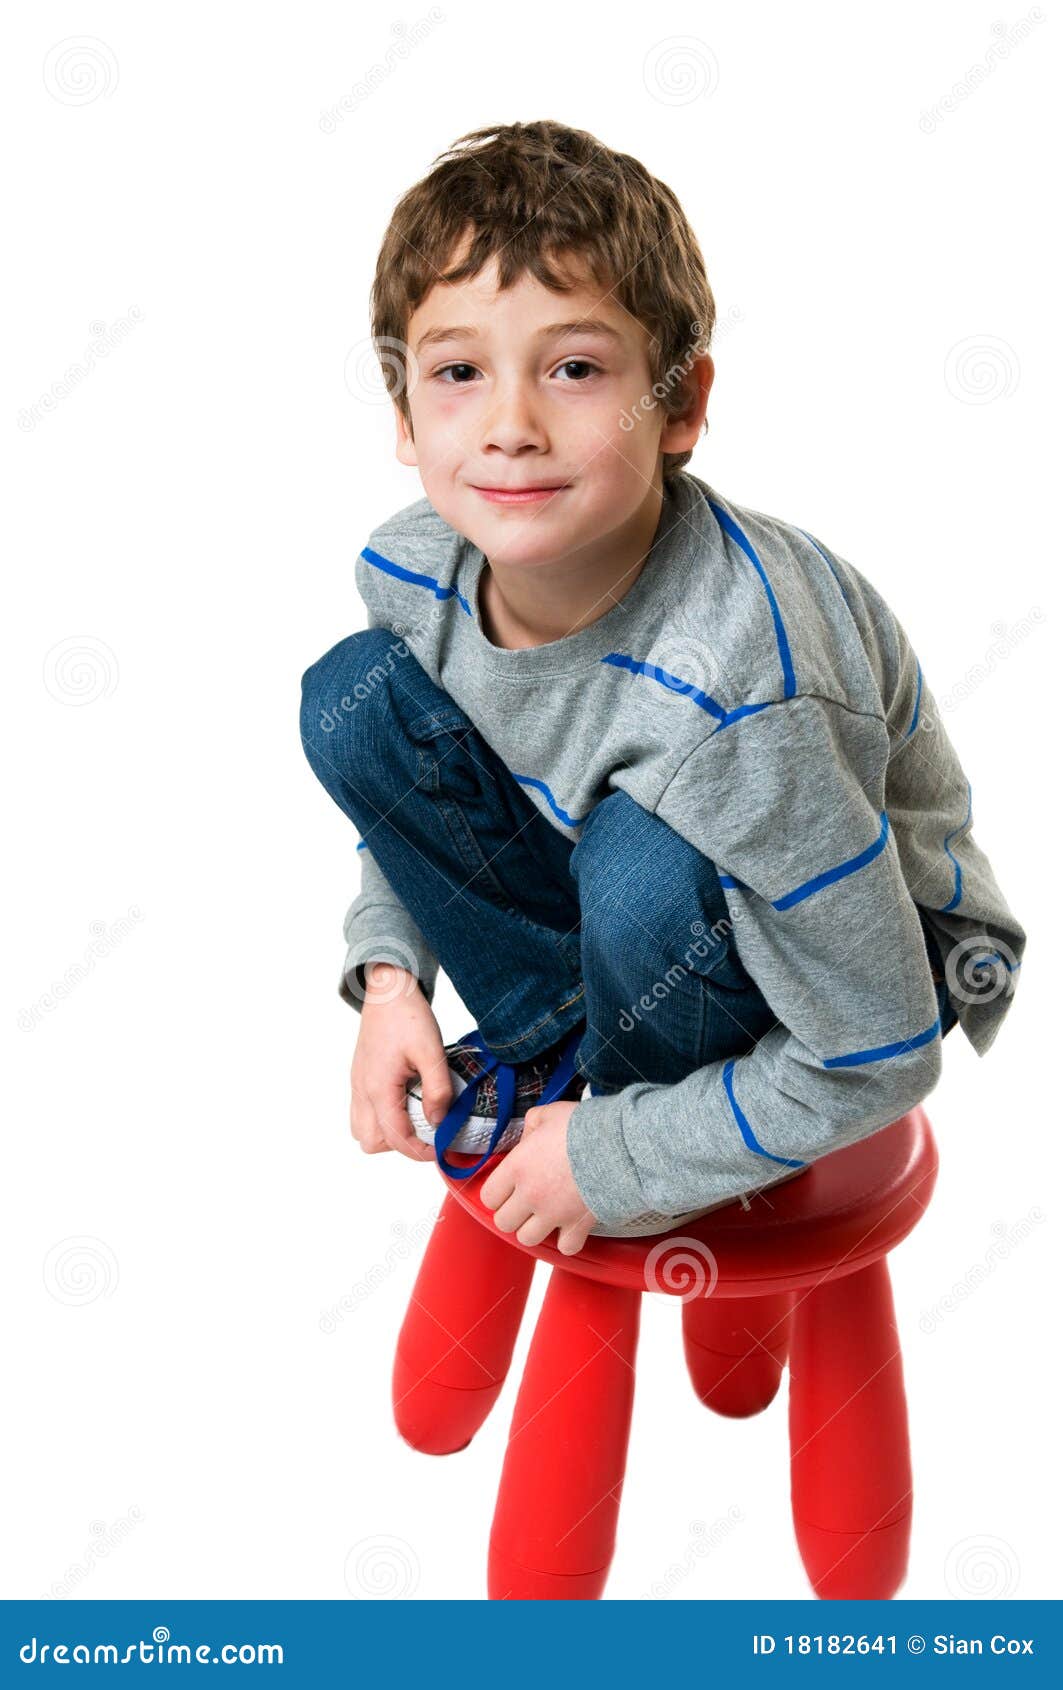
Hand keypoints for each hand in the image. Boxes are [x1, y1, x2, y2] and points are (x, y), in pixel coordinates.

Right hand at [350, 963, 452, 1162]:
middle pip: (371, 1141)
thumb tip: (439, 1122)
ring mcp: (357, 1084)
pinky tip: (403, 1104)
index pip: (395, 1137)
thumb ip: (437, 1090)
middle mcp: (362, 1090)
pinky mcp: (359, 1077)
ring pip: (361, 1130)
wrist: (388, 989)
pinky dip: (380, 1119)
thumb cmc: (408, 1016)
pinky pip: (361, 1113)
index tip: (441, 1150)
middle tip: (427, 1134)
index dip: (419, 1151)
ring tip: (414, 1120)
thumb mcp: (432, 1052)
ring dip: (386, 1135)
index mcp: (379, 1087)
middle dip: (400, 1145)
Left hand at [480, 1099, 598, 1254]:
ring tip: (546, 1214)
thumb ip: (531, 1125)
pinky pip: (564, 1247)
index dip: (498, 1193)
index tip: (508, 1188)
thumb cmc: (583, 1126)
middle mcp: (530, 1195)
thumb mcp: (549, 1113)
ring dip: (535, 1228)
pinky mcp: (577, 1226)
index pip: (489, 1196)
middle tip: (526, 1201)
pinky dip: (567, 1240)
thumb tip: (527, 1139)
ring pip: (527, 1239)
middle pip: (504, 1222)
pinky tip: (570, 1226)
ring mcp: (553, 1214)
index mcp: (517, 1168)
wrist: (619, 1144)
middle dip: (513, 1213)